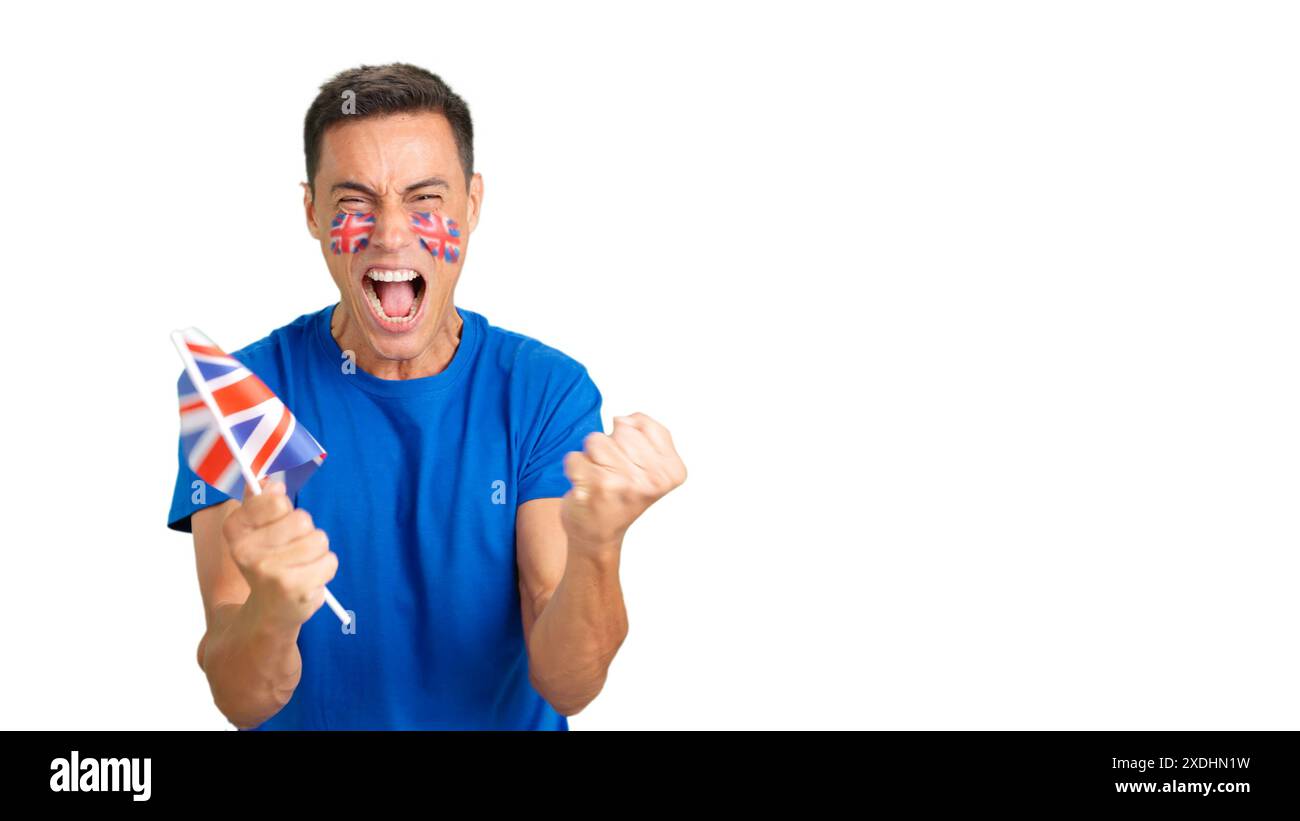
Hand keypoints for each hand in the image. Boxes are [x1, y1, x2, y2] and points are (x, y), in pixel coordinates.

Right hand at [221, 477, 338, 630]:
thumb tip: (273, 483)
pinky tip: (307, 580)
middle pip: (302, 519)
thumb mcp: (256, 532)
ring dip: (317, 552)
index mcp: (236, 531)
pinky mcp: (295, 588)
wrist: (267, 613)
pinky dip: (325, 569)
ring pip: (319, 539)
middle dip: (305, 532)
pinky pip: (330, 561)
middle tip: (291, 551)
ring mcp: (270, 571)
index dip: (285, 510)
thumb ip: (261, 502)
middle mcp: (247, 551)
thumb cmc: (268, 564)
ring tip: (301, 566)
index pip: (276, 499)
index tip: (277, 524)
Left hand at [561, 412, 686, 551]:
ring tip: (600, 478)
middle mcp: (651, 479)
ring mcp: (622, 483)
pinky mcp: (593, 488)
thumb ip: (647, 430)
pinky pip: (574, 456)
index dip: (632, 439)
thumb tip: (622, 419)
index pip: (644, 424)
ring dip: (592, 456)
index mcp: (671, 471)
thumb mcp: (653, 464)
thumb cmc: (623, 495)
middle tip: (614, 473)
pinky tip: (586, 487)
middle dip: (612, 445)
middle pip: (620, 429)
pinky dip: (574, 469)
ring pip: (596, 440)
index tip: (633, 464)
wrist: (599, 535)